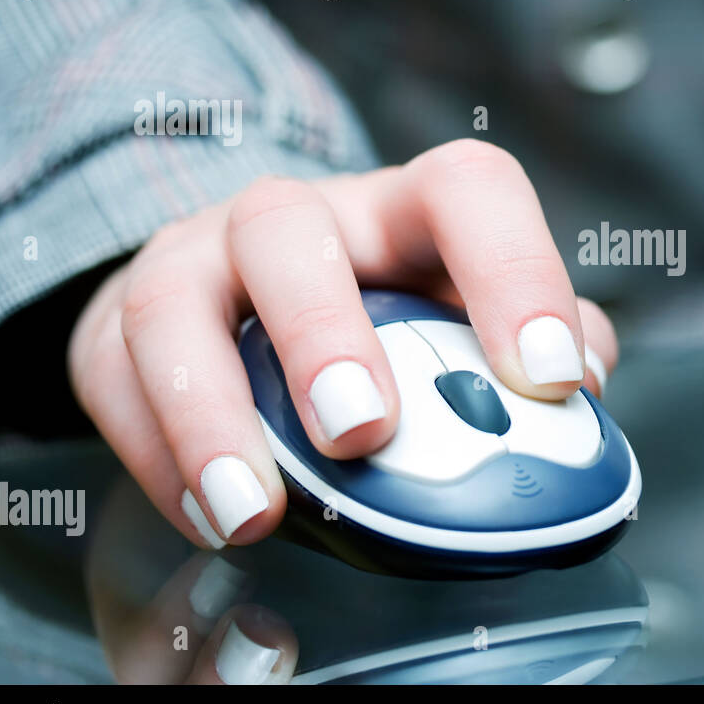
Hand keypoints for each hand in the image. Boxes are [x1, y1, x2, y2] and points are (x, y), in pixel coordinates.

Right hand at [68, 140, 617, 548]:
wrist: (260, 297)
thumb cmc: (394, 314)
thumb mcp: (473, 313)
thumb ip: (549, 343)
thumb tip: (586, 391)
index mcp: (408, 209)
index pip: (469, 190)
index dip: (516, 272)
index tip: (551, 377)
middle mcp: (302, 217)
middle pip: (288, 232)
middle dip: (323, 334)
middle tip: (364, 432)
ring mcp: (201, 258)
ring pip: (175, 298)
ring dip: (210, 409)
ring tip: (256, 509)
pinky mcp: (126, 318)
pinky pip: (117, 373)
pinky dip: (157, 452)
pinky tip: (212, 513)